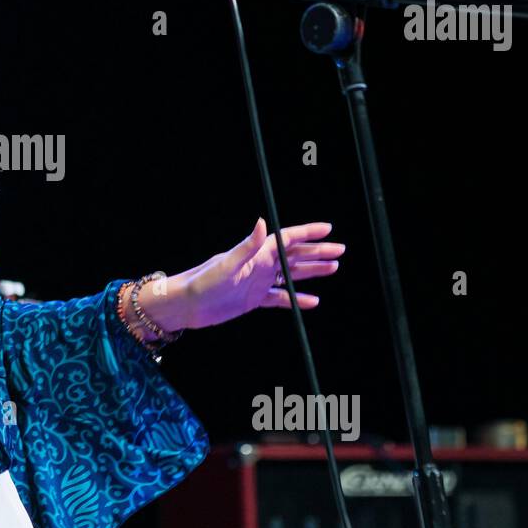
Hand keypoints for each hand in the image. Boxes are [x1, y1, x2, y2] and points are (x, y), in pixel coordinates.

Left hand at [149, 218, 343, 330]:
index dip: (308, 233)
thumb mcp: (227, 264)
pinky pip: (281, 298)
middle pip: (295, 255)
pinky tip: (313, 302)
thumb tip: (262, 221)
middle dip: (318, 252)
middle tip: (340, 251)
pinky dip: (297, 299)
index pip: (287, 239)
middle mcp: (260, 265)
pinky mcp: (254, 299)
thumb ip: (247, 245)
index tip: (329, 229)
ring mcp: (258, 282)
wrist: (186, 305)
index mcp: (256, 253)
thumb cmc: (202, 282)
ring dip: (312, 272)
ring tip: (334, 268)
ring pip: (291, 275)